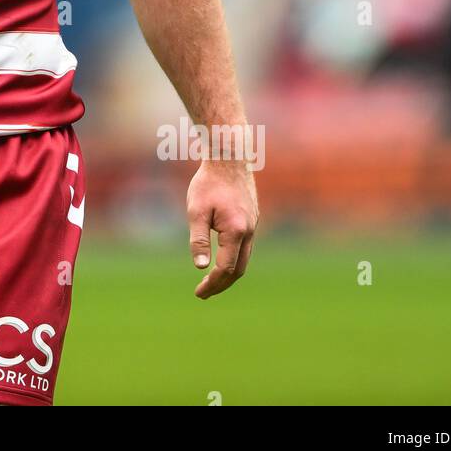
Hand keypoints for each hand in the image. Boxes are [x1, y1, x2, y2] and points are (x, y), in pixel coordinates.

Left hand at [186, 160, 258, 299]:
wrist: (229, 157)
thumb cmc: (209, 182)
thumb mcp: (197, 210)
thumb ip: (199, 240)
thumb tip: (201, 267)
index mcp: (237, 231)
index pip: (225, 268)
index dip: (212, 283)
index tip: (199, 293)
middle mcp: (250, 231)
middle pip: (239, 269)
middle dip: (221, 284)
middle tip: (203, 293)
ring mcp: (254, 225)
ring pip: (244, 259)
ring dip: (228, 273)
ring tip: (211, 281)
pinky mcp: (252, 219)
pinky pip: (245, 247)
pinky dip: (234, 259)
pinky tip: (221, 259)